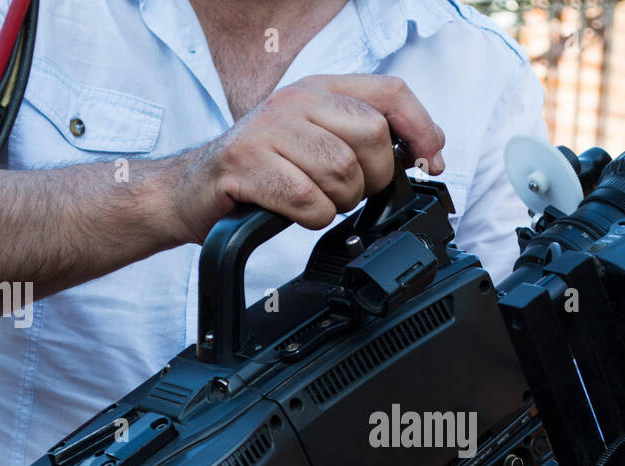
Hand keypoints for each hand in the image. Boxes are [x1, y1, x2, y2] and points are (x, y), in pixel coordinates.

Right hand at [168, 74, 445, 239]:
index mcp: (318, 89)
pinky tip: (295, 213)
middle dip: (373, 180)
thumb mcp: (314, 139)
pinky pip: (310, 201)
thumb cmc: (262, 169)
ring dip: (340, 202)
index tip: (430, 160)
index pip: (390, 92)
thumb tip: (425, 155)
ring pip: (343, 172)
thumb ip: (363, 138)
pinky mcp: (247, 164)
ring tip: (317, 201)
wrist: (194, 189)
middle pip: (373, 138)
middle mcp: (295, 100)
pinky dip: (312, 218)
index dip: (420, 128)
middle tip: (349, 193)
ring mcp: (268, 129)